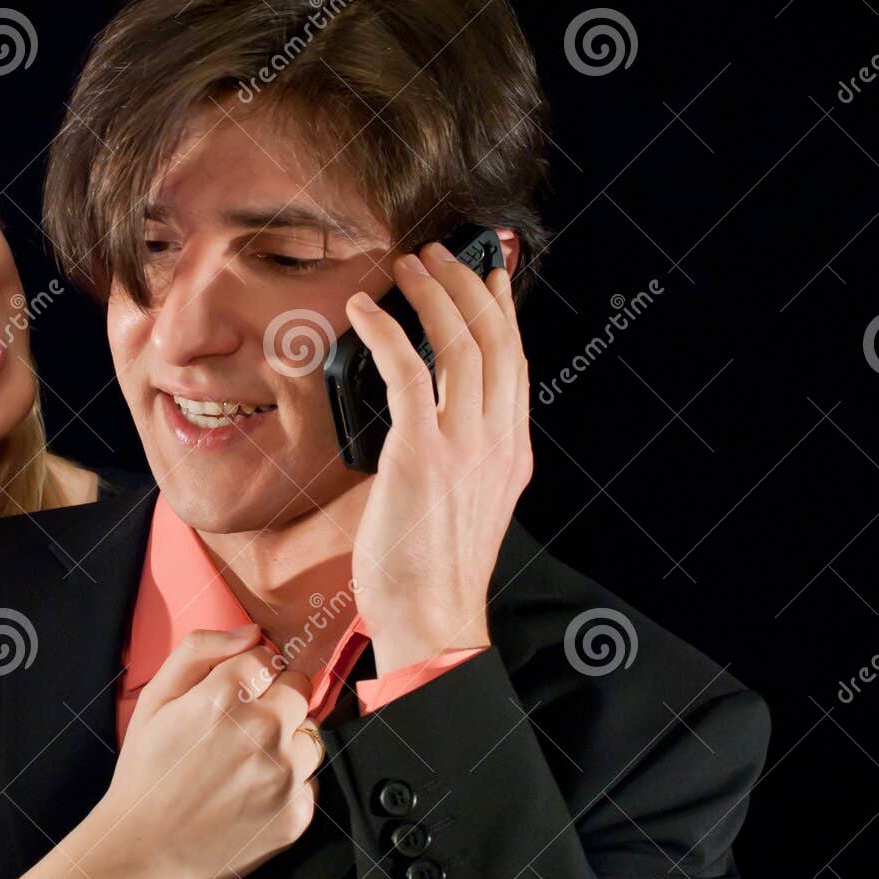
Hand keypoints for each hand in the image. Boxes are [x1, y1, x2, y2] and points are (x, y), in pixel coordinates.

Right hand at [93, 625, 320, 878]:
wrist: (145, 853)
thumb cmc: (147, 774)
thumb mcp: (154, 700)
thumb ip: (200, 651)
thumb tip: (252, 632)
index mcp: (224, 699)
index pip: (267, 657)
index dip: (250, 673)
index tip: (233, 694)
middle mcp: (263, 733)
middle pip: (300, 689)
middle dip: (276, 700)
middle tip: (241, 728)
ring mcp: (285, 777)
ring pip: (311, 735)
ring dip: (288, 742)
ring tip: (246, 764)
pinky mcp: (297, 814)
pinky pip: (310, 781)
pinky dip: (289, 784)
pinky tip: (252, 794)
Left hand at [345, 242, 531, 671]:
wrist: (432, 623)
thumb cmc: (430, 576)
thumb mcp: (464, 508)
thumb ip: (457, 461)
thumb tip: (422, 427)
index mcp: (511, 453)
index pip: (514, 362)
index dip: (501, 310)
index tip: (487, 275)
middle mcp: (497, 442)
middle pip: (494, 339)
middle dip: (466, 284)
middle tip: (436, 255)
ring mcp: (464, 446)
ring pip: (460, 344)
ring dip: (431, 295)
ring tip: (406, 267)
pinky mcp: (422, 454)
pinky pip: (407, 373)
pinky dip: (384, 332)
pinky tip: (363, 311)